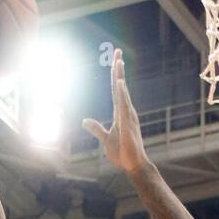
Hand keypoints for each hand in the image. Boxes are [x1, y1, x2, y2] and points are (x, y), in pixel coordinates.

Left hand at [82, 49, 148, 173]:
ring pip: (123, 92)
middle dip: (118, 69)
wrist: (133, 166)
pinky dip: (122, 94)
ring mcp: (128, 116)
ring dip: (120, 76)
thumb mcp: (105, 139)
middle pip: (120, 86)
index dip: (115, 74)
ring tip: (118, 61)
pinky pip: (124, 106)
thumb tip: (84, 121)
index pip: (116, 90)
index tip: (116, 59)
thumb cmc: (122, 153)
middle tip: (117, 51)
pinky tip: (119, 83)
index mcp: (120, 113)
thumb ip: (96, 128)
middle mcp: (126, 111)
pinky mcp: (128, 124)